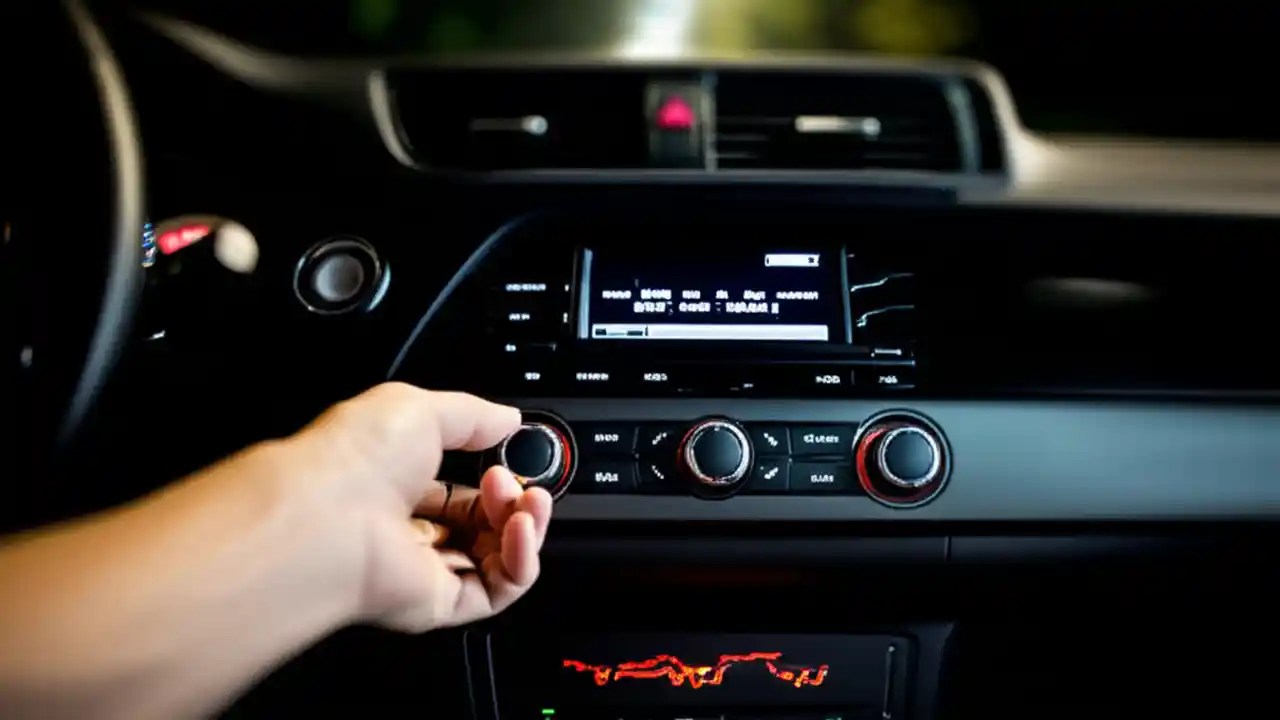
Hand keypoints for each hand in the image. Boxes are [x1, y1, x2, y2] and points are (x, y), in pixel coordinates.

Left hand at [292, 382, 552, 632]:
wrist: (328, 513)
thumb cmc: (354, 458)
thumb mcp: (421, 408)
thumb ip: (474, 414)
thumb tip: (509, 418)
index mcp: (397, 488)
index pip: (460, 494)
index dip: (494, 478)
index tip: (513, 460)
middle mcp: (409, 533)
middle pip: (485, 528)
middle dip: (514, 501)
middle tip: (516, 480)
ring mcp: (424, 571)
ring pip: (499, 560)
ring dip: (526, 527)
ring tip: (527, 501)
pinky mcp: (439, 603)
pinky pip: (498, 590)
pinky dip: (522, 560)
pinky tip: (520, 529)